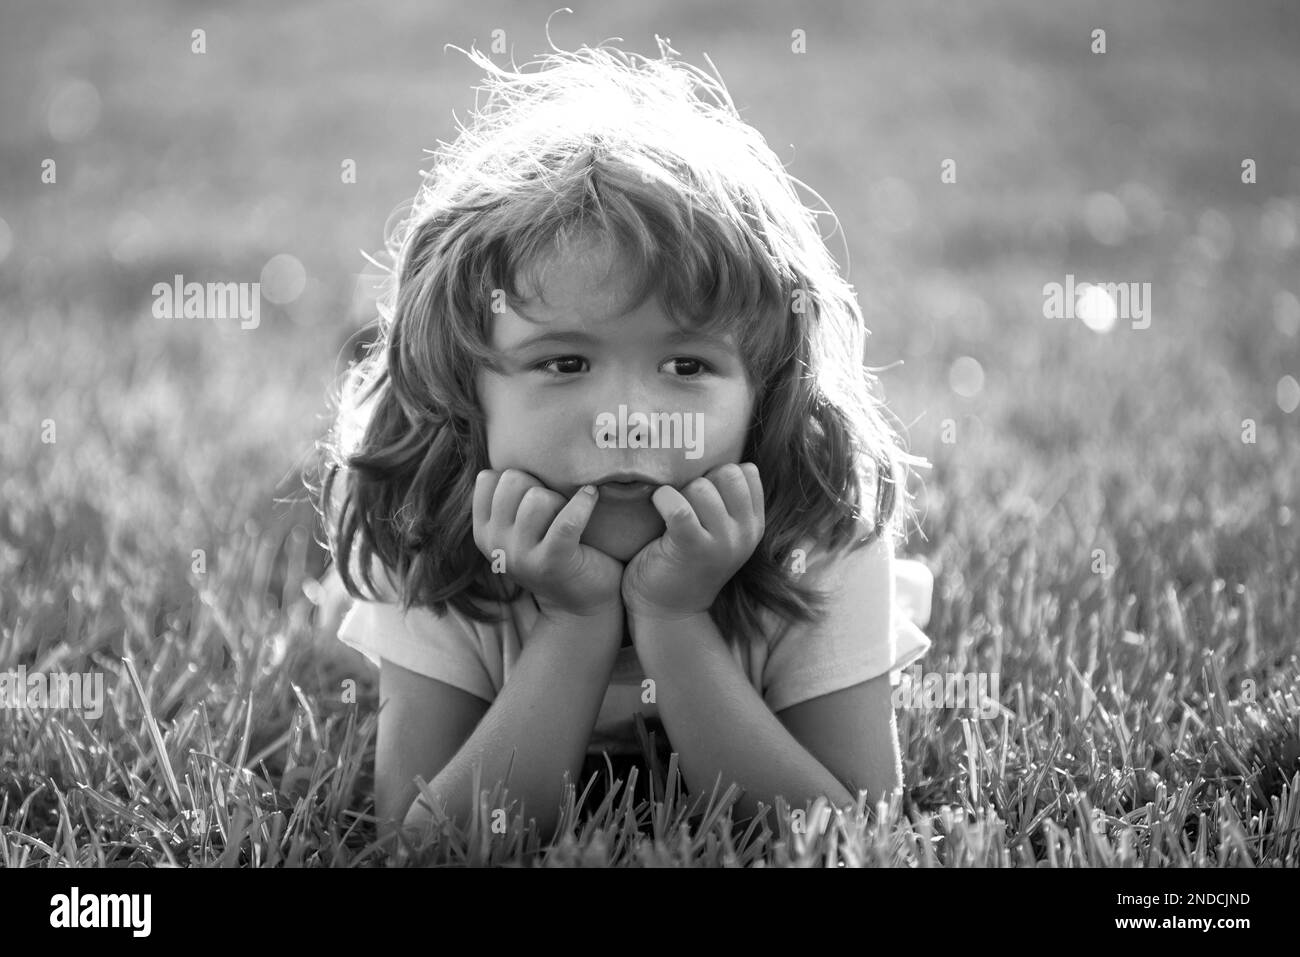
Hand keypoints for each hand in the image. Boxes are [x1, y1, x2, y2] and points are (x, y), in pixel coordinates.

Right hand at [473, 468, 623, 621]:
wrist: (583, 603)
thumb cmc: (556, 551)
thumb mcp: (520, 526)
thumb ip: (510, 495)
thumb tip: (514, 435)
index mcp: (483, 532)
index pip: (489, 478)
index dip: (518, 479)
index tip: (534, 496)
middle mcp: (495, 545)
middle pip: (513, 481)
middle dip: (540, 486)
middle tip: (555, 508)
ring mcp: (521, 557)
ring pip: (537, 498)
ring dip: (561, 501)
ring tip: (569, 517)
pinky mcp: (552, 563)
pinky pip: (566, 520)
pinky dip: (584, 503)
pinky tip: (592, 496)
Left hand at [621, 462, 764, 620]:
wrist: (667, 610)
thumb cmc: (685, 563)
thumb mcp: (719, 532)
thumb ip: (726, 500)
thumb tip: (715, 451)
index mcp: (753, 525)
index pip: (747, 472)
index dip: (719, 475)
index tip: (702, 495)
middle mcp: (744, 534)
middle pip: (727, 474)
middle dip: (701, 480)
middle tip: (684, 503)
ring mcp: (721, 542)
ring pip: (701, 487)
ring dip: (679, 493)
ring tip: (670, 513)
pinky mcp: (692, 547)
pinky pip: (678, 505)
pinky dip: (662, 500)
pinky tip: (657, 508)